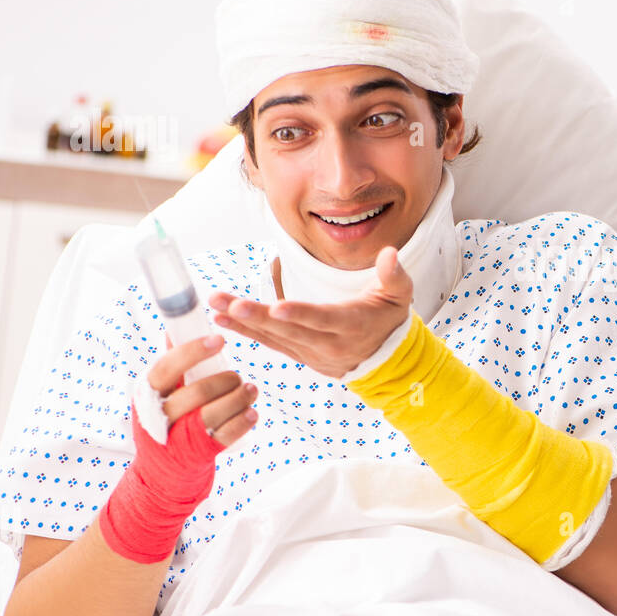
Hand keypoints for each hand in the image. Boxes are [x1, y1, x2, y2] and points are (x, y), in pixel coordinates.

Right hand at [151, 333, 258, 449]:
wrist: (163, 470)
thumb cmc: (167, 420)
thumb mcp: (160, 393)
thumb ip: (172, 365)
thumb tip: (175, 328)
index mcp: (148, 393)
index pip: (167, 367)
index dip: (193, 351)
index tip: (219, 340)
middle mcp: (161, 415)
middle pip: (197, 392)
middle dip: (225, 380)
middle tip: (238, 376)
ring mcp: (179, 437)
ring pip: (213, 414)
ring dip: (238, 398)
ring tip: (251, 390)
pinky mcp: (199, 454)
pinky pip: (225, 436)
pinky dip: (242, 422)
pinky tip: (252, 412)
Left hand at [207, 245, 412, 378]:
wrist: (388, 362)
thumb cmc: (390, 319)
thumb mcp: (399, 295)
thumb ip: (394, 275)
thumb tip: (390, 253)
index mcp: (352, 323)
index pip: (323, 318)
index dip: (300, 314)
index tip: (276, 308)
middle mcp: (329, 342)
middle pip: (290, 329)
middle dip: (258, 317)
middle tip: (230, 305)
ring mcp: (313, 352)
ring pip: (275, 337)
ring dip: (244, 323)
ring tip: (216, 309)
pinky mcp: (301, 355)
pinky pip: (272, 344)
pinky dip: (247, 332)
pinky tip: (223, 321)